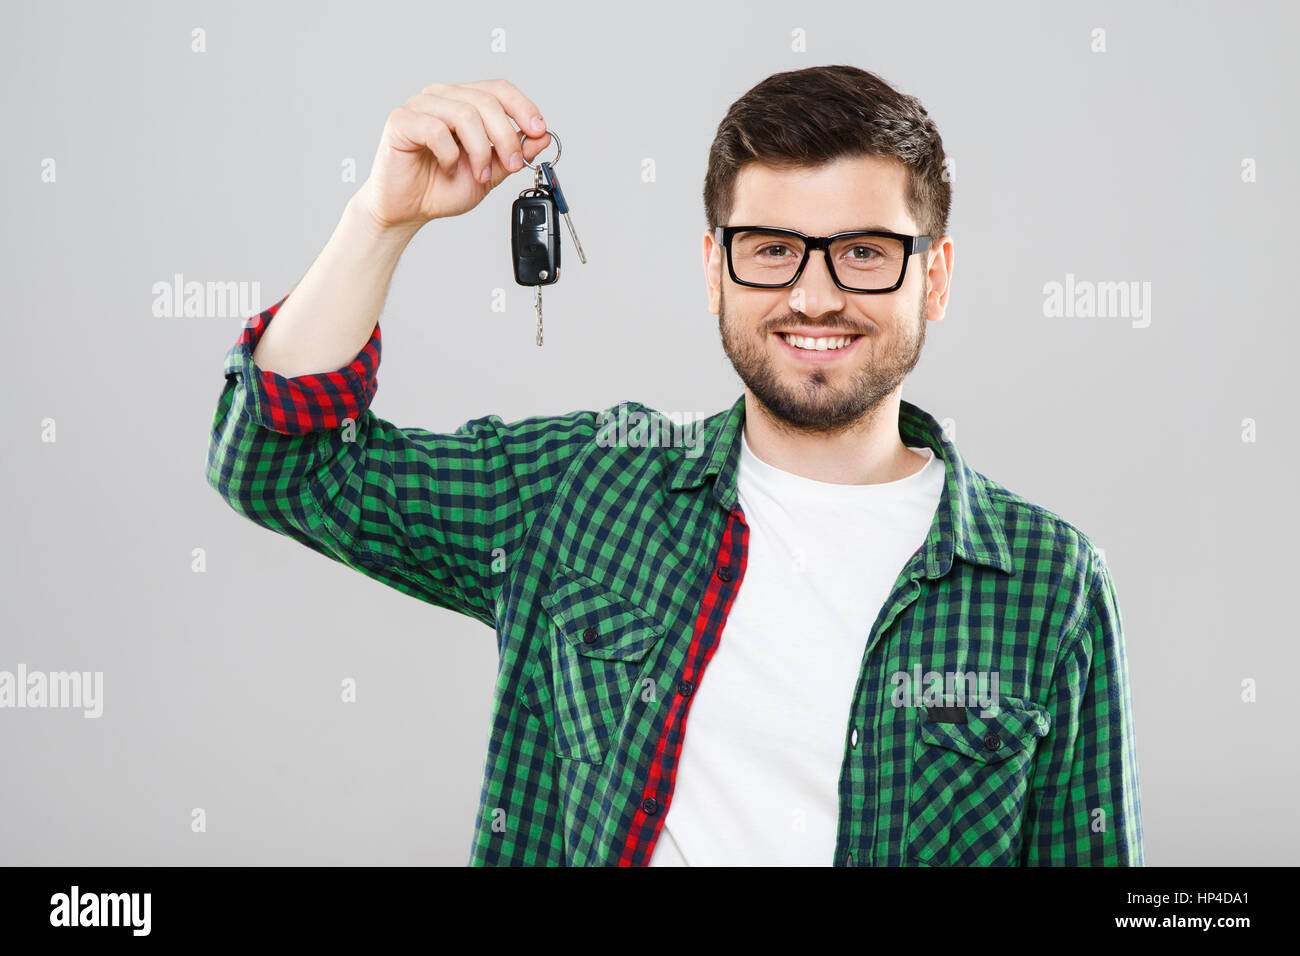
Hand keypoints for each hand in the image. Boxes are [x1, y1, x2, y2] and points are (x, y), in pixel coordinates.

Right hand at [356, 78, 550, 236]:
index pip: (498, 89)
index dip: (523, 107)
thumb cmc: (441, 188)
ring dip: (480, 149)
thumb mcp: (489, 173)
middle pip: (486, 101)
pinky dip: (449, 154)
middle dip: (506, 136)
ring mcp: (420, 105)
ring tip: (478, 174)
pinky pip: (435, 129)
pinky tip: (446, 167)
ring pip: (465, 113)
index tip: (539, 131)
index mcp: (464, 102)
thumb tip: (542, 137)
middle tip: (511, 164)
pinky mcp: (401, 120)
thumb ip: (513, 154)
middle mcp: (443, 97)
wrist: (408, 210)